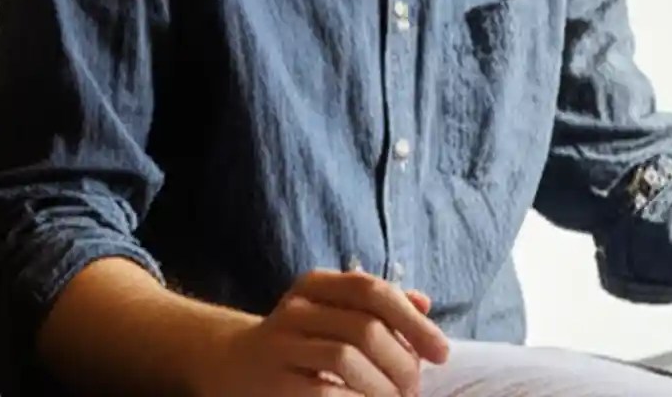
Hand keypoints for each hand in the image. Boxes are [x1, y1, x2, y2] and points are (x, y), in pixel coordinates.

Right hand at [196, 270, 449, 396]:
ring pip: (346, 357)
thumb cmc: (301, 340)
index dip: (413, 322)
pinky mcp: (273, 382)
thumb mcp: (335, 313)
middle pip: (365, 327)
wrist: (229, 365)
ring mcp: (279, 344)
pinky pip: (324, 390)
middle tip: (415, 386)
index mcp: (317, 284)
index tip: (442, 353)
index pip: (373, 291)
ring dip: (382, 385)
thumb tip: (425, 304)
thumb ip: (379, 307)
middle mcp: (296, 308)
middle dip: (402, 362)